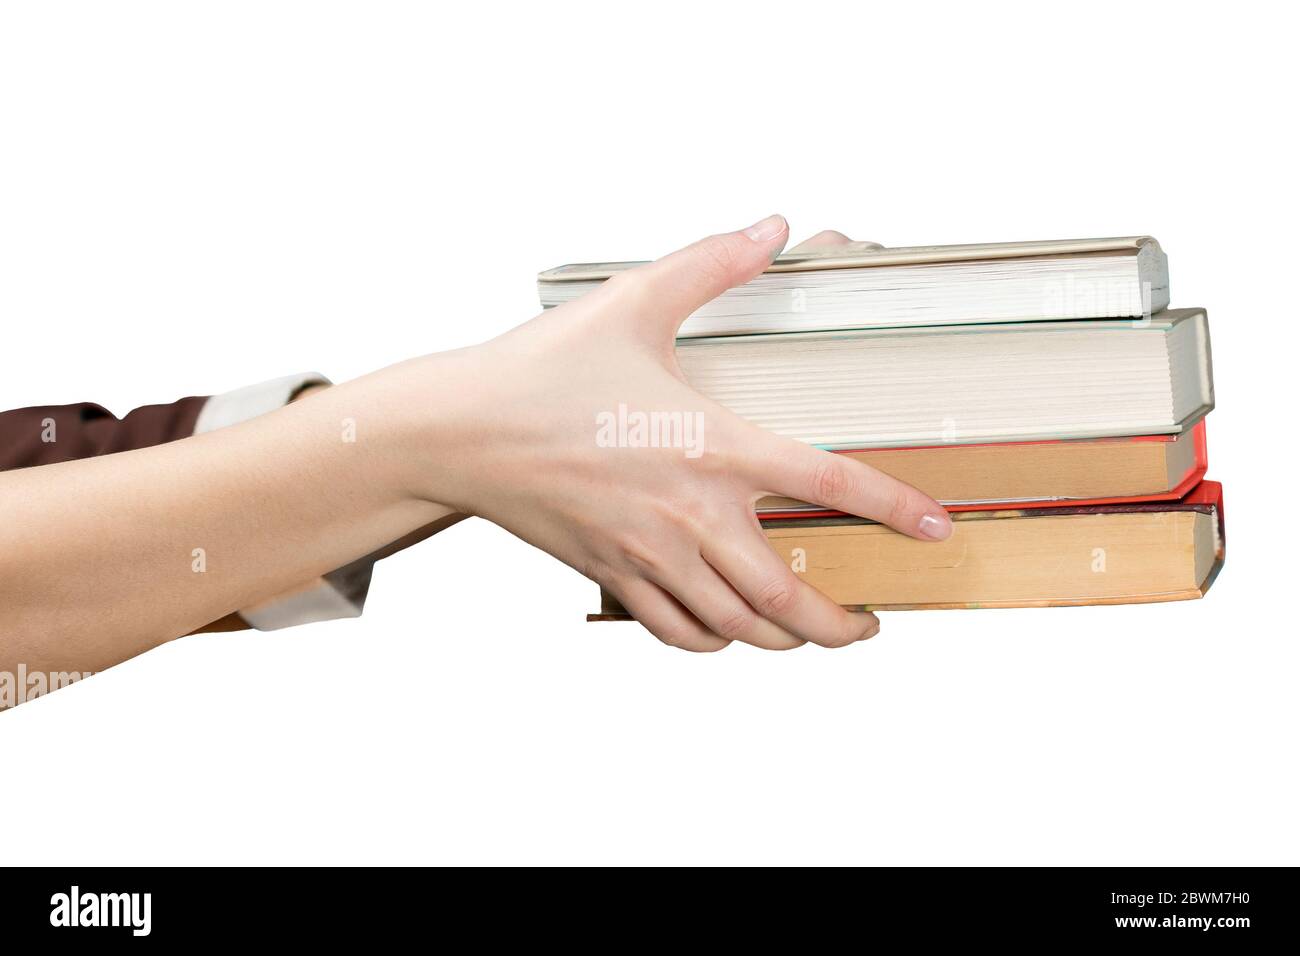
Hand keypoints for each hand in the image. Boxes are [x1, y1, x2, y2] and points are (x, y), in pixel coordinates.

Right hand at [404, 216, 951, 650]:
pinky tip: (726, 631)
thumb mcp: (632, 302)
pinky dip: (712, 643)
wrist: (458, 431)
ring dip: (786, 642)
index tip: (937, 529)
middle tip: (871, 623)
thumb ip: (710, 264)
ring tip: (813, 635)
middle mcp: (688, 513)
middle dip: (843, 625)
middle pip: (787, 598)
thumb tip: (770, 225)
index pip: (827, 483)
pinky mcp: (611, 575)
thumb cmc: (542, 369)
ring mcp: (648, 554)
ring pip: (738, 628)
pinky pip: (673, 631)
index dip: (895, 509)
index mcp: (709, 444)